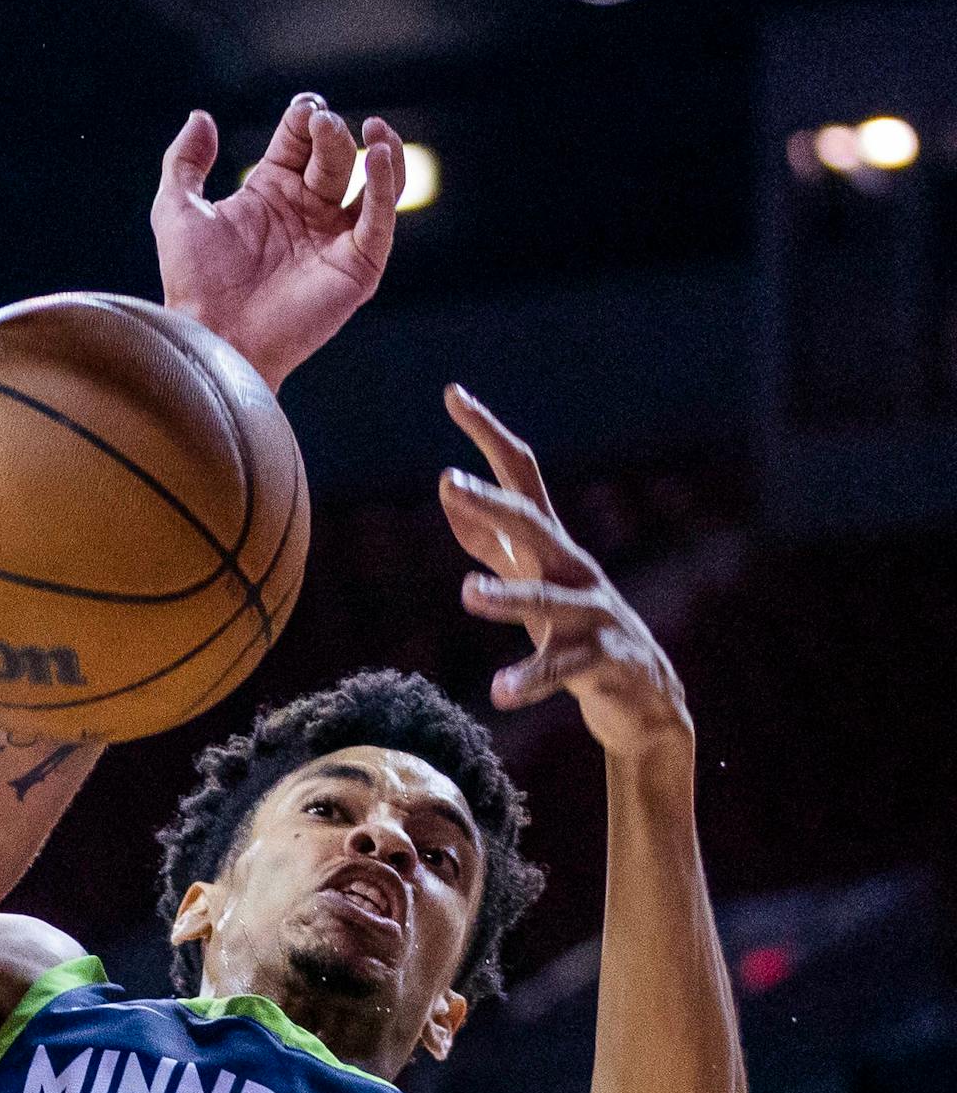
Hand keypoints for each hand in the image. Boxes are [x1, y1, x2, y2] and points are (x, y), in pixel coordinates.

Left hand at [151, 94, 403, 389]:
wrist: (213, 335)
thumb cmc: (191, 282)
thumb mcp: (176, 209)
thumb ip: (185, 161)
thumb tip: (201, 116)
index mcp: (269, 194)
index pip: (299, 141)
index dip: (305, 118)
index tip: (304, 108)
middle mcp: (307, 212)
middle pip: (334, 155)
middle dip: (331, 132)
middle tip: (322, 122)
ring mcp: (335, 238)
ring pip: (371, 182)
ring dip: (377, 150)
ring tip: (370, 127)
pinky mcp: (357, 264)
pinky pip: (381, 217)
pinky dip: (386, 185)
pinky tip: (378, 156)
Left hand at [438, 385, 692, 759]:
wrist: (645, 698)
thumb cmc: (574, 631)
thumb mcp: (529, 579)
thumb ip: (490, 538)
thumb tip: (447, 490)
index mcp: (551, 547)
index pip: (521, 477)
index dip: (489, 435)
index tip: (454, 394)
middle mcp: (574, 569)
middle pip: (533, 524)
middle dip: (492, 502)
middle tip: (449, 481)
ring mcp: (593, 614)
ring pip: (549, 600)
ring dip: (509, 596)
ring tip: (467, 593)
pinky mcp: (605, 661)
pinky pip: (563, 670)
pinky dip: (530, 680)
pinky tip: (500, 691)